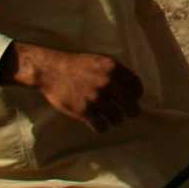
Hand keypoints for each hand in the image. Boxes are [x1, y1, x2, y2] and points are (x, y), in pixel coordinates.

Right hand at [4, 43, 143, 129]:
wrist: (51, 70)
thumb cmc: (77, 65)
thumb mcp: (101, 61)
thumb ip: (117, 72)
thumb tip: (133, 89)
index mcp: (114, 68)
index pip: (137, 88)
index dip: (136, 96)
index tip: (133, 99)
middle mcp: (108, 83)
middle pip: (131, 107)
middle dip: (131, 112)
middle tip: (127, 114)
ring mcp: (96, 98)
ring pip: (117, 119)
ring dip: (115, 120)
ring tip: (109, 117)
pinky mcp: (84, 111)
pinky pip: (101, 126)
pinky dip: (102, 127)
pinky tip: (98, 123)